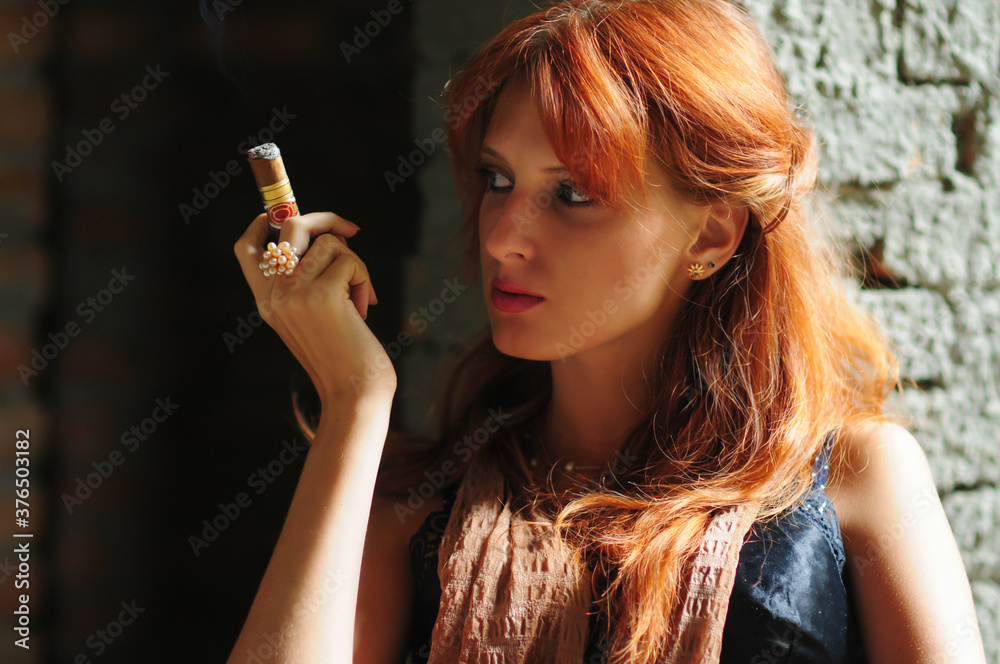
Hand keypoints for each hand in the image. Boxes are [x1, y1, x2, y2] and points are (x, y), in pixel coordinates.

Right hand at [234, 212, 396, 406]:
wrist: (352, 393)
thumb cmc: (342, 357)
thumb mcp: (313, 317)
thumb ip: (309, 281)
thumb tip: (332, 236)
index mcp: (265, 301)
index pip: (247, 248)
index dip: (265, 223)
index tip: (291, 214)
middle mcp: (273, 295)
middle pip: (290, 228)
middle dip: (325, 220)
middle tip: (351, 232)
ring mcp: (295, 293)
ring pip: (328, 242)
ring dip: (353, 263)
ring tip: (358, 296)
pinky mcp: (322, 294)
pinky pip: (349, 260)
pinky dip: (363, 278)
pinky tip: (362, 306)